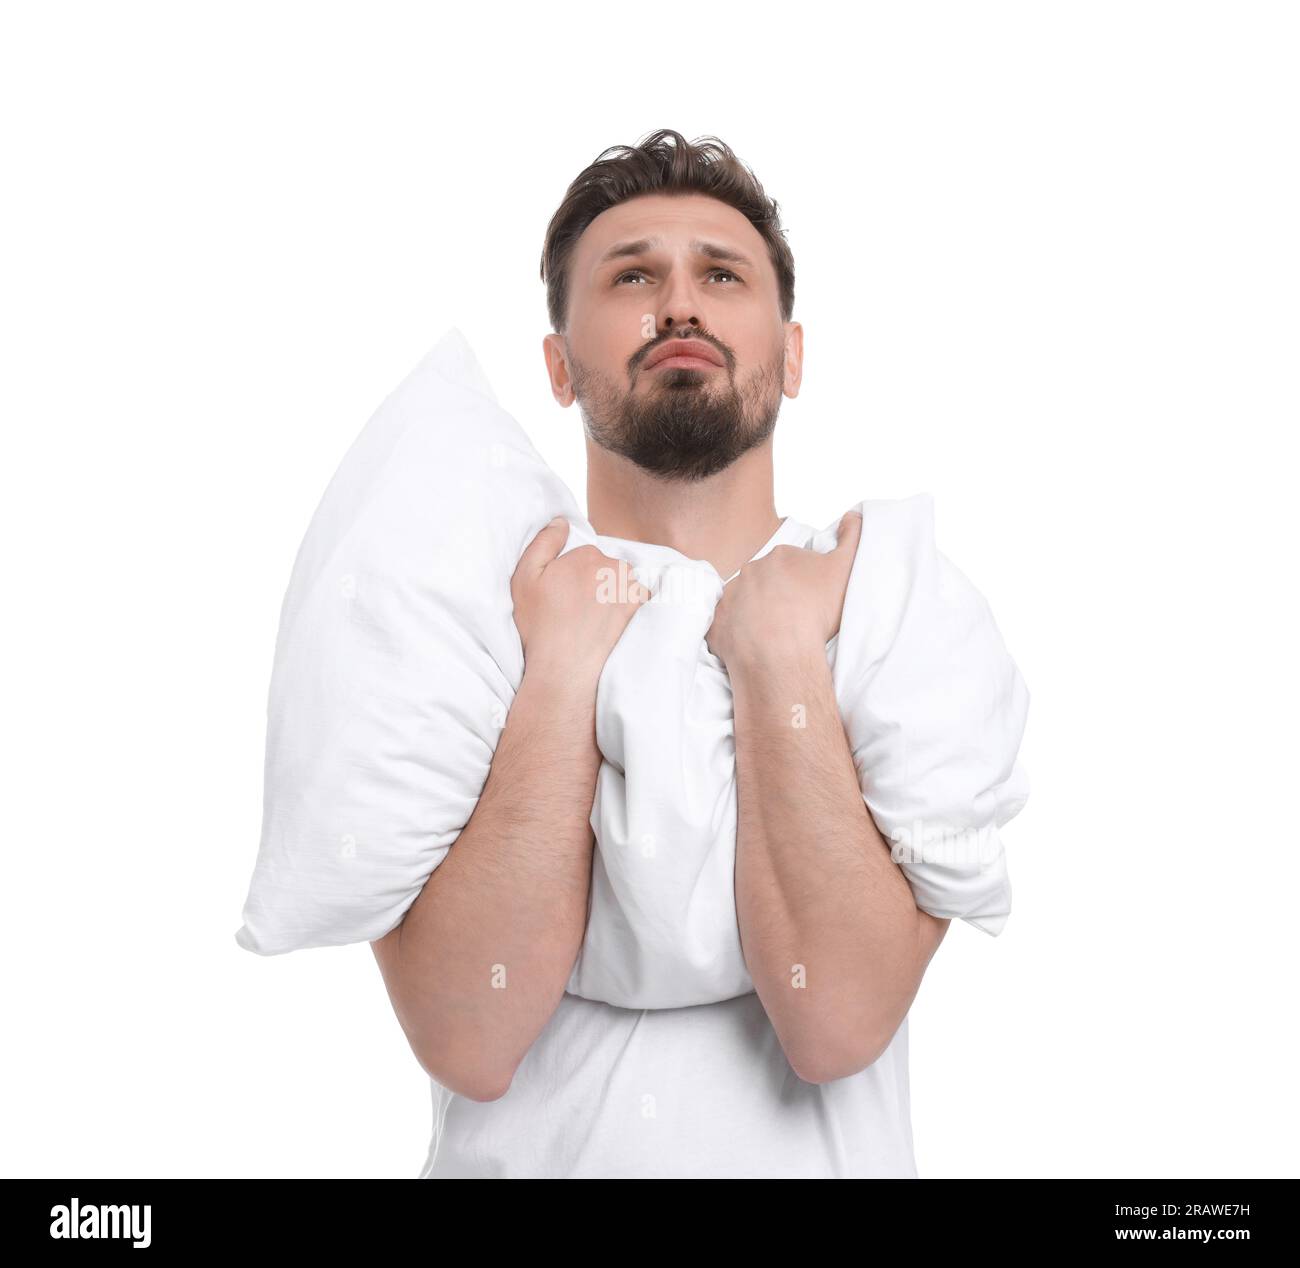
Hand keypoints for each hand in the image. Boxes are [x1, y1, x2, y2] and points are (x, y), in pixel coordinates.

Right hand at [510, 516, 650, 682]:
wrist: (565, 669)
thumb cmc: (540, 626)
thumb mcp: (524, 578)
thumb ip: (543, 543)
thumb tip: (562, 521)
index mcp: (588, 554)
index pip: (583, 556)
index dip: (570, 575)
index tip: (561, 596)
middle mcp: (615, 567)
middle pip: (605, 568)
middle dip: (593, 583)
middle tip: (576, 611)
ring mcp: (632, 590)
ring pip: (621, 584)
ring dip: (611, 595)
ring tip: (592, 622)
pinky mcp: (641, 611)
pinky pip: (638, 600)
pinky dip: (629, 608)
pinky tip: (612, 625)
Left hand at [705, 510, 862, 668]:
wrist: (783, 653)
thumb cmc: (816, 611)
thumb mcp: (846, 569)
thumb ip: (852, 538)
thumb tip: (852, 515)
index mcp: (780, 556)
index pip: (792, 565)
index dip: (803, 583)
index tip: (811, 601)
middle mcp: (750, 570)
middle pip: (766, 581)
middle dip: (777, 595)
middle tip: (793, 619)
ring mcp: (730, 596)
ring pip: (743, 601)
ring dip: (754, 613)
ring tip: (772, 635)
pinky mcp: (716, 624)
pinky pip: (725, 626)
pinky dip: (734, 634)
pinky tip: (750, 645)